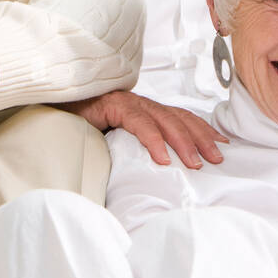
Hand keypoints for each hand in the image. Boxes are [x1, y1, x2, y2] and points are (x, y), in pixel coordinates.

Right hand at [64, 91, 225, 167]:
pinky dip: (153, 140)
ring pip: (164, 120)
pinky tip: (162, 158)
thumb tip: (159, 175)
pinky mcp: (113, 106)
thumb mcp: (118, 142)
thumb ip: (136, 151)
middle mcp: (141, 104)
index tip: (222, 145)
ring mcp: (128, 103)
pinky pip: (139, 123)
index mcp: (145, 111)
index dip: (203, 130)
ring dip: (182, 142)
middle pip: (180, 118)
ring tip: (194, 163)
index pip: (181, 118)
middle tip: (217, 158)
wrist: (56, 110)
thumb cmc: (86, 128)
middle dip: (201, 138)